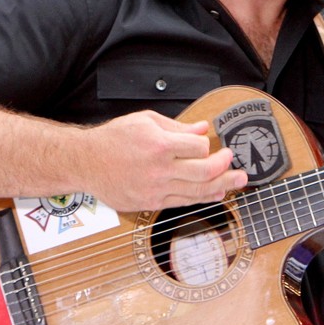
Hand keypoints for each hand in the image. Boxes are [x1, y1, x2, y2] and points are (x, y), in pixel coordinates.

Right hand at [82, 111, 247, 211]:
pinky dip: (202, 198)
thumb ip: (178, 127)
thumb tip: (202, 128)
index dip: (208, 146)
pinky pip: (182, 202)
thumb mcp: (145, 121)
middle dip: (226, 168)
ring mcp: (155, 189)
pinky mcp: (150, 203)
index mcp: (158, 145)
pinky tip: (215, 194)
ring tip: (238, 182)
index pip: (198, 148)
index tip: (210, 144)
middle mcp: (158, 170)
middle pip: (203, 173)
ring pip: (197, 191)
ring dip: (222, 186)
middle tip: (235, 164)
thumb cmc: (113, 139)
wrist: (85, 162)